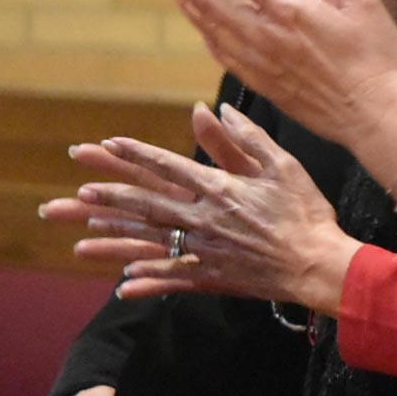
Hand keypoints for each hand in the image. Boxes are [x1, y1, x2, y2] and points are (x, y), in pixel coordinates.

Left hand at [40, 102, 355, 316]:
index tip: (106, 145)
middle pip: (147, 204)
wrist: (319, 265)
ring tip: (81, 240)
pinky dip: (146, 282)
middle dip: (110, 197)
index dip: (135, 154)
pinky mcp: (212, 277)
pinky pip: (171, 279)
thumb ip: (245, 138)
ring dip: (114, 241)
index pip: (168, 166)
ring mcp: (204, 250)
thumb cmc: (306, 212)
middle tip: (78, 192)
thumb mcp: (282, 166)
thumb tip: (214, 109)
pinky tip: (122, 286)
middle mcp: (204, 219)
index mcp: (220, 188)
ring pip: (150, 243)